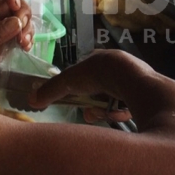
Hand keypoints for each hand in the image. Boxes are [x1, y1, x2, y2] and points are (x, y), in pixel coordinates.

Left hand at [0, 0, 33, 89]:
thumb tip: (18, 22)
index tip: (16, 7)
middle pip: (13, 2)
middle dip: (23, 14)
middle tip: (22, 33)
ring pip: (19, 18)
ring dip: (27, 28)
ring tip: (24, 44)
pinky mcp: (2, 44)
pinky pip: (19, 34)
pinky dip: (26, 38)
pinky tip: (25, 48)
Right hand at [28, 50, 148, 112]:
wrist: (129, 77)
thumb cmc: (97, 74)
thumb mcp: (69, 81)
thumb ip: (50, 90)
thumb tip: (30, 100)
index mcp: (101, 61)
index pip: (87, 80)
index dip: (81, 94)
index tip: (79, 106)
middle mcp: (118, 71)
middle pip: (99, 95)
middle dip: (94, 107)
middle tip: (92, 113)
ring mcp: (132, 82)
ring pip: (113, 104)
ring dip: (107, 112)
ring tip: (109, 112)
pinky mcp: (144, 95)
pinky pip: (127, 109)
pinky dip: (120, 113)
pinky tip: (121, 113)